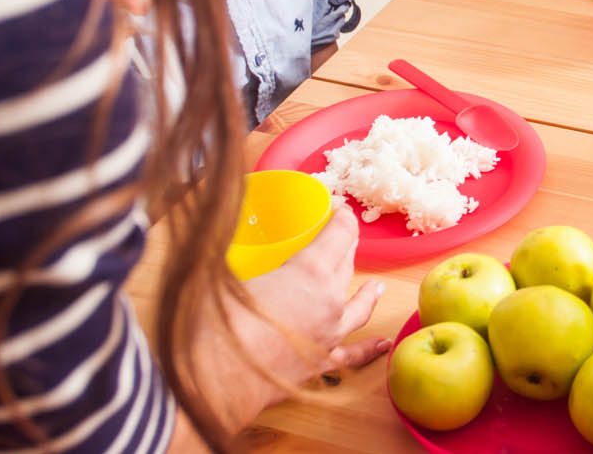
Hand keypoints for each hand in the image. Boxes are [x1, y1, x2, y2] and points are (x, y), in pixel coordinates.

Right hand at [196, 205, 388, 428]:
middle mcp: (328, 302)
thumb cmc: (214, 324)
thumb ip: (223, 252)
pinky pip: (352, 355)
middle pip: (345, 267)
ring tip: (377, 287)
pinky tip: (382, 345)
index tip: (339, 209)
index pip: (338, 234)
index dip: (341, 218)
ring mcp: (328, 336)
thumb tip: (209, 231)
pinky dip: (368, 349)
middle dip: (345, 249)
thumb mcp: (220, 274)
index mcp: (309, 271)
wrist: (214, 382)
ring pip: (355, 308)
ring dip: (366, 295)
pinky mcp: (319, 364)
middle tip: (344, 238)